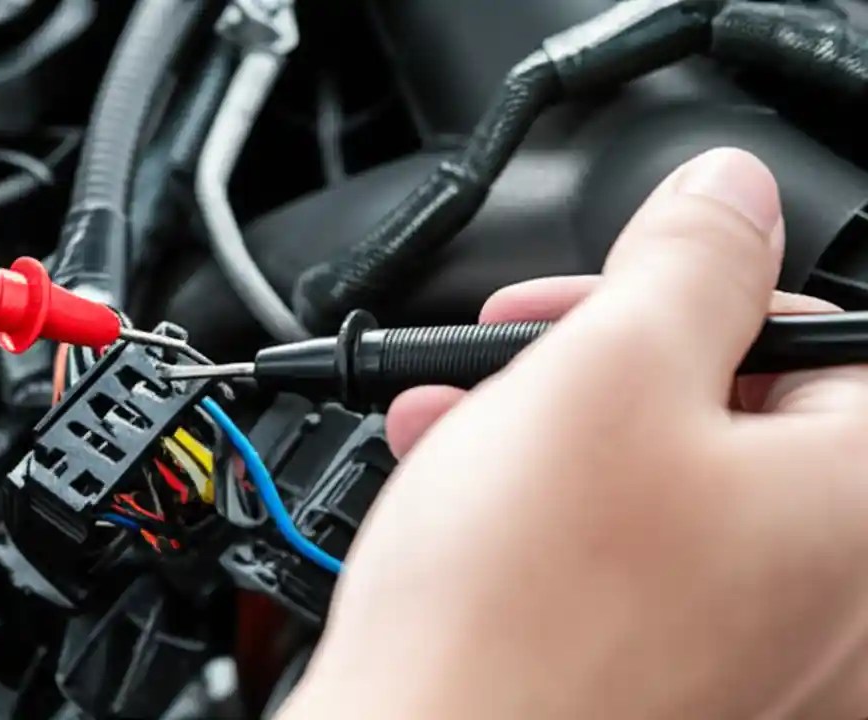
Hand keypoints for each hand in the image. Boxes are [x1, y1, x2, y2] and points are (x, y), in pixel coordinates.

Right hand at [282, 148, 867, 717]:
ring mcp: (760, 661)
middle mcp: (836, 600)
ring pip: (668, 494)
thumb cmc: (519, 617)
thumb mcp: (601, 373)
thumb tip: (731, 197)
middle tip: (518, 357)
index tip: (600, 293)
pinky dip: (557, 520)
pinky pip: (635, 573)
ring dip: (555, 434)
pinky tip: (468, 504)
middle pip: (733, 417)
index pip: (819, 337)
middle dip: (600, 365)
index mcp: (855, 502)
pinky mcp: (680, 694)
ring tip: (458, 427)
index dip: (690, 291)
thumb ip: (689, 262)